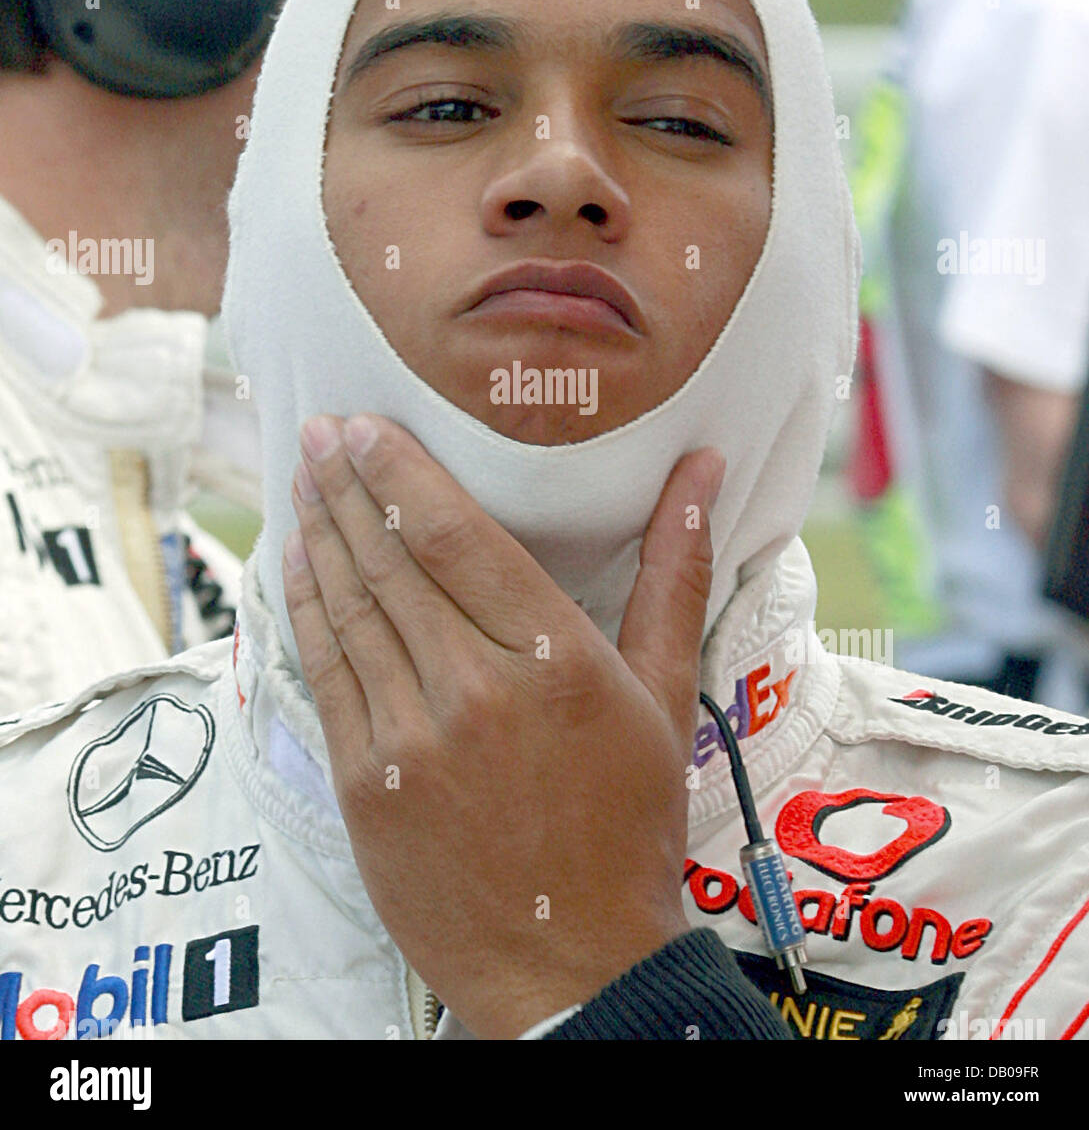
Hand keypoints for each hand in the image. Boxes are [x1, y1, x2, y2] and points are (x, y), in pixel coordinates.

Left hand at [282, 412, 725, 1038]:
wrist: (571, 961)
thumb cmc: (628, 821)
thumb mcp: (667, 694)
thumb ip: (675, 573)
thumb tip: (704, 470)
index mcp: (554, 658)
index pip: (452, 534)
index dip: (398, 470)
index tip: (364, 425)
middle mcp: (474, 689)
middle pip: (389, 559)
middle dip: (346, 484)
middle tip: (319, 429)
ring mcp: (409, 738)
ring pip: (349, 608)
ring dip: (319, 534)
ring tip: (304, 478)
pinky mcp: (363, 783)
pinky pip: (325, 672)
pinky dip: (307, 610)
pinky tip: (297, 563)